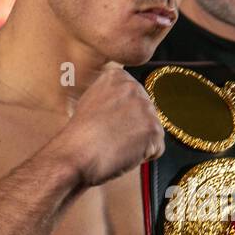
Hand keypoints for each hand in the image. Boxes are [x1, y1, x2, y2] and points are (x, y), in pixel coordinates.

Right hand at [48, 68, 164, 187]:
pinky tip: (125, 153)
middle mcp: (134, 88)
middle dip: (134, 129)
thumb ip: (112, 97)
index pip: (135, 98)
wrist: (77, 153)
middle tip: (113, 137)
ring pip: (152, 131)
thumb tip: (124, 106)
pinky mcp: (154, 129)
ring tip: (117, 145)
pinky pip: (156, 149)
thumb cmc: (79, 135)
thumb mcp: (90, 100)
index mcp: (118, 77)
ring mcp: (146, 108)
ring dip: (139, 143)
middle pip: (146, 114)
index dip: (123, 117)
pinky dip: (144, 157)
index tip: (109, 123)